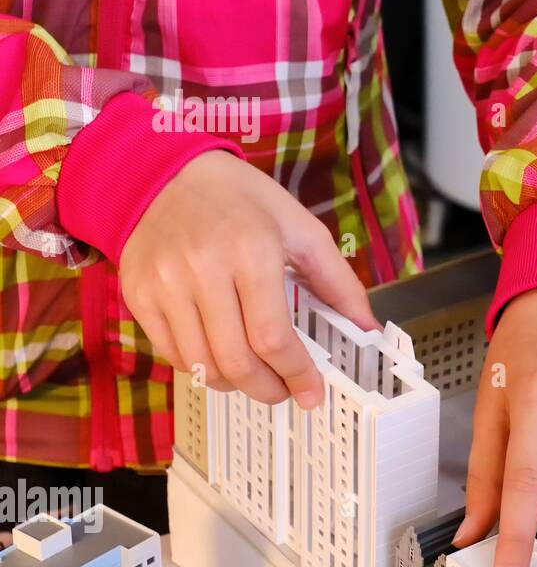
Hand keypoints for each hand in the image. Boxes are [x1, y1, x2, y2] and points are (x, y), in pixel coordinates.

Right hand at [120, 150, 378, 407]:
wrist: (165, 173)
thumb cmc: (242, 201)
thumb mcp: (301, 229)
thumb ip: (338, 282)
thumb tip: (367, 329)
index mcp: (250, 251)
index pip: (272, 337)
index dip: (296, 373)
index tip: (312, 392)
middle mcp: (202, 270)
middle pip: (236, 360)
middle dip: (268, 389)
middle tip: (286, 391)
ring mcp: (163, 285)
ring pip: (202, 366)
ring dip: (236, 384)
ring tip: (256, 376)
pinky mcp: (138, 296)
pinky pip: (172, 354)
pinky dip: (202, 368)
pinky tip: (222, 356)